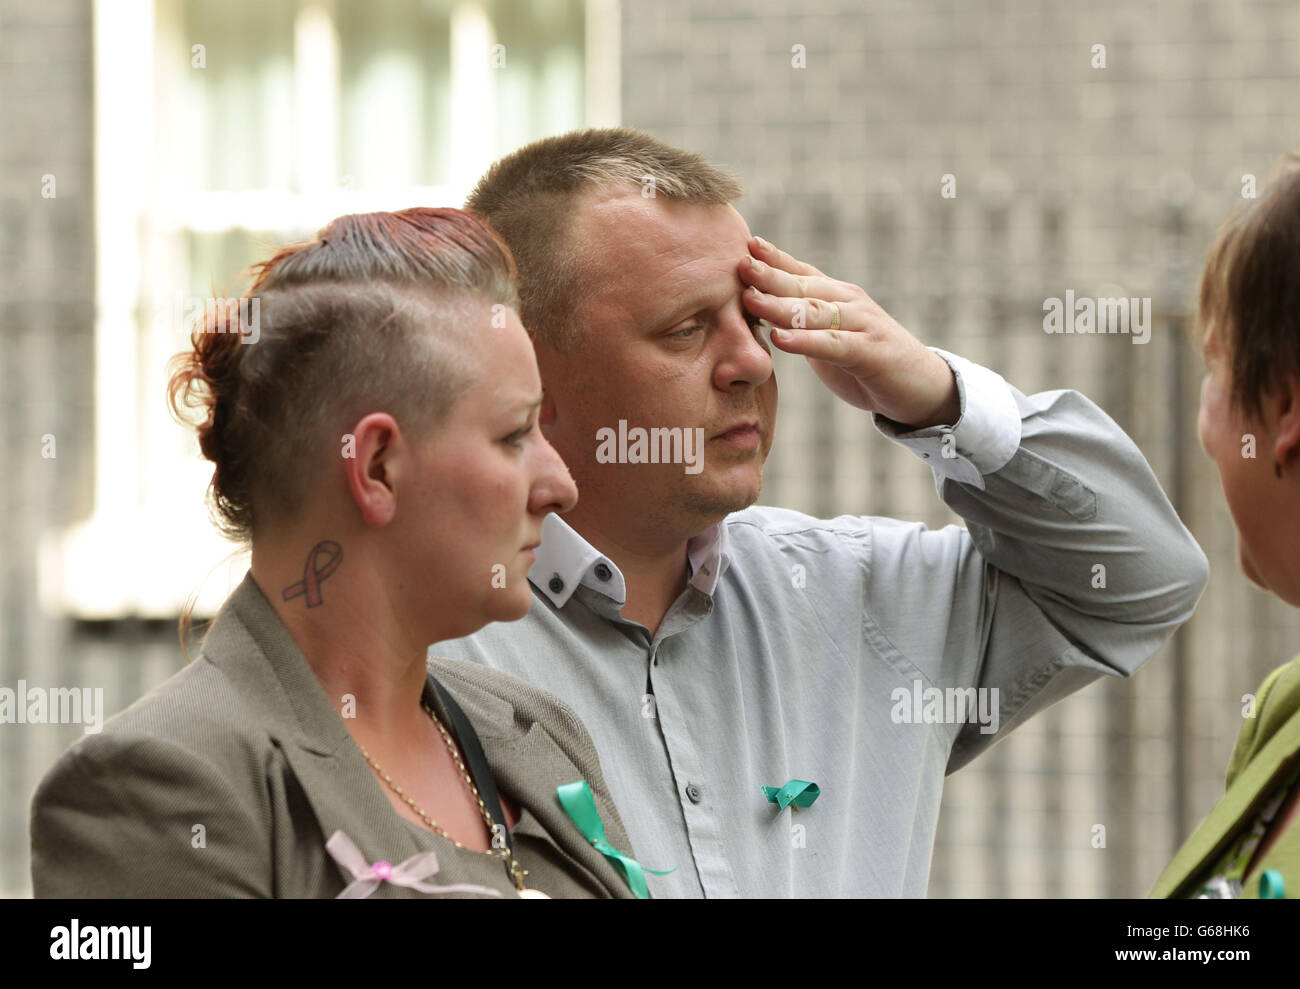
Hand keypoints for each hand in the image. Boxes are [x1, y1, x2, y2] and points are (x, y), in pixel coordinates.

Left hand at [739, 236, 959, 429]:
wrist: (921, 388)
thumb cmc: (868, 364)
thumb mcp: (828, 341)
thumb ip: (800, 326)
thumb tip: (760, 314)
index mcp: (838, 297)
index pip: (802, 273)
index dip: (775, 259)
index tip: (745, 246)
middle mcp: (850, 303)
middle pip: (803, 286)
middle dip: (770, 275)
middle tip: (738, 265)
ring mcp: (862, 325)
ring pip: (815, 311)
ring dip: (780, 304)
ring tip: (750, 298)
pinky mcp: (870, 352)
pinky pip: (833, 344)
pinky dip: (805, 341)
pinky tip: (780, 339)